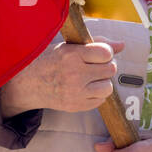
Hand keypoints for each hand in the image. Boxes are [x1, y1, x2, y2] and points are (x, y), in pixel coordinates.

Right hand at [0, 36, 124, 115]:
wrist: (28, 84)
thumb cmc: (51, 61)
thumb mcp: (69, 47)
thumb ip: (97, 44)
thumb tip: (122, 45)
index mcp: (71, 55)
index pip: (106, 53)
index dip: (106, 53)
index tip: (99, 54)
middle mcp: (74, 74)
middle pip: (110, 70)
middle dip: (106, 66)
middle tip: (95, 66)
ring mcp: (75, 92)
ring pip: (108, 87)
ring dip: (103, 82)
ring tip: (91, 78)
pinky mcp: (76, 106)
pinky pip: (100, 101)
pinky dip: (96, 95)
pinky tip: (85, 89)